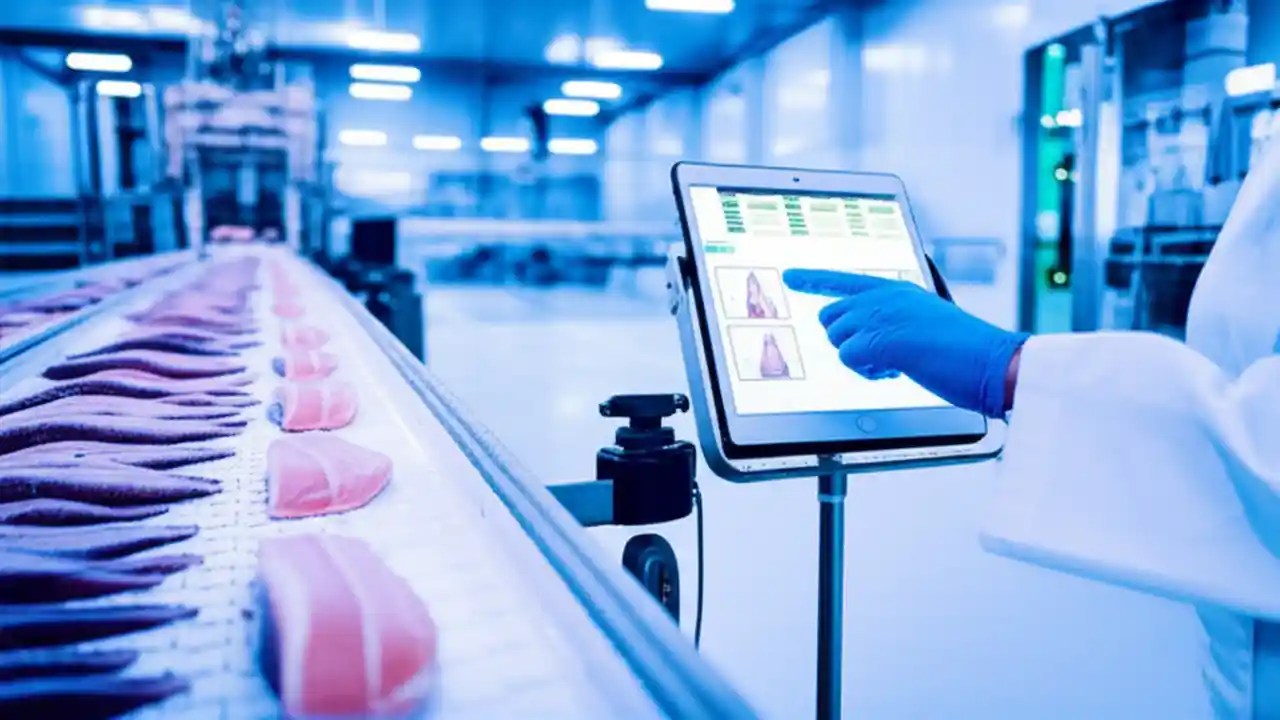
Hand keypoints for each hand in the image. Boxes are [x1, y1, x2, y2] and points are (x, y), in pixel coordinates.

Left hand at [783, 269, 1028, 417]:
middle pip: (833, 317)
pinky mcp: (882, 338)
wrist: (993, 361)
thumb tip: (863, 342)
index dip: (815, 280)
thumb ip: (894, 325)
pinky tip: (896, 371)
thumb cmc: (966, 351)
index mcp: (898, 290)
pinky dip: (867, 372)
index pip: (846, 281)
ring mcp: (883, 315)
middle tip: (878, 358)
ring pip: (838, 339)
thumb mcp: (925, 325)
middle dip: (846, 341)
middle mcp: (886, 297)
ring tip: (897, 364)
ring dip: (860, 360)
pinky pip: (849, 358)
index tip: (791, 276)